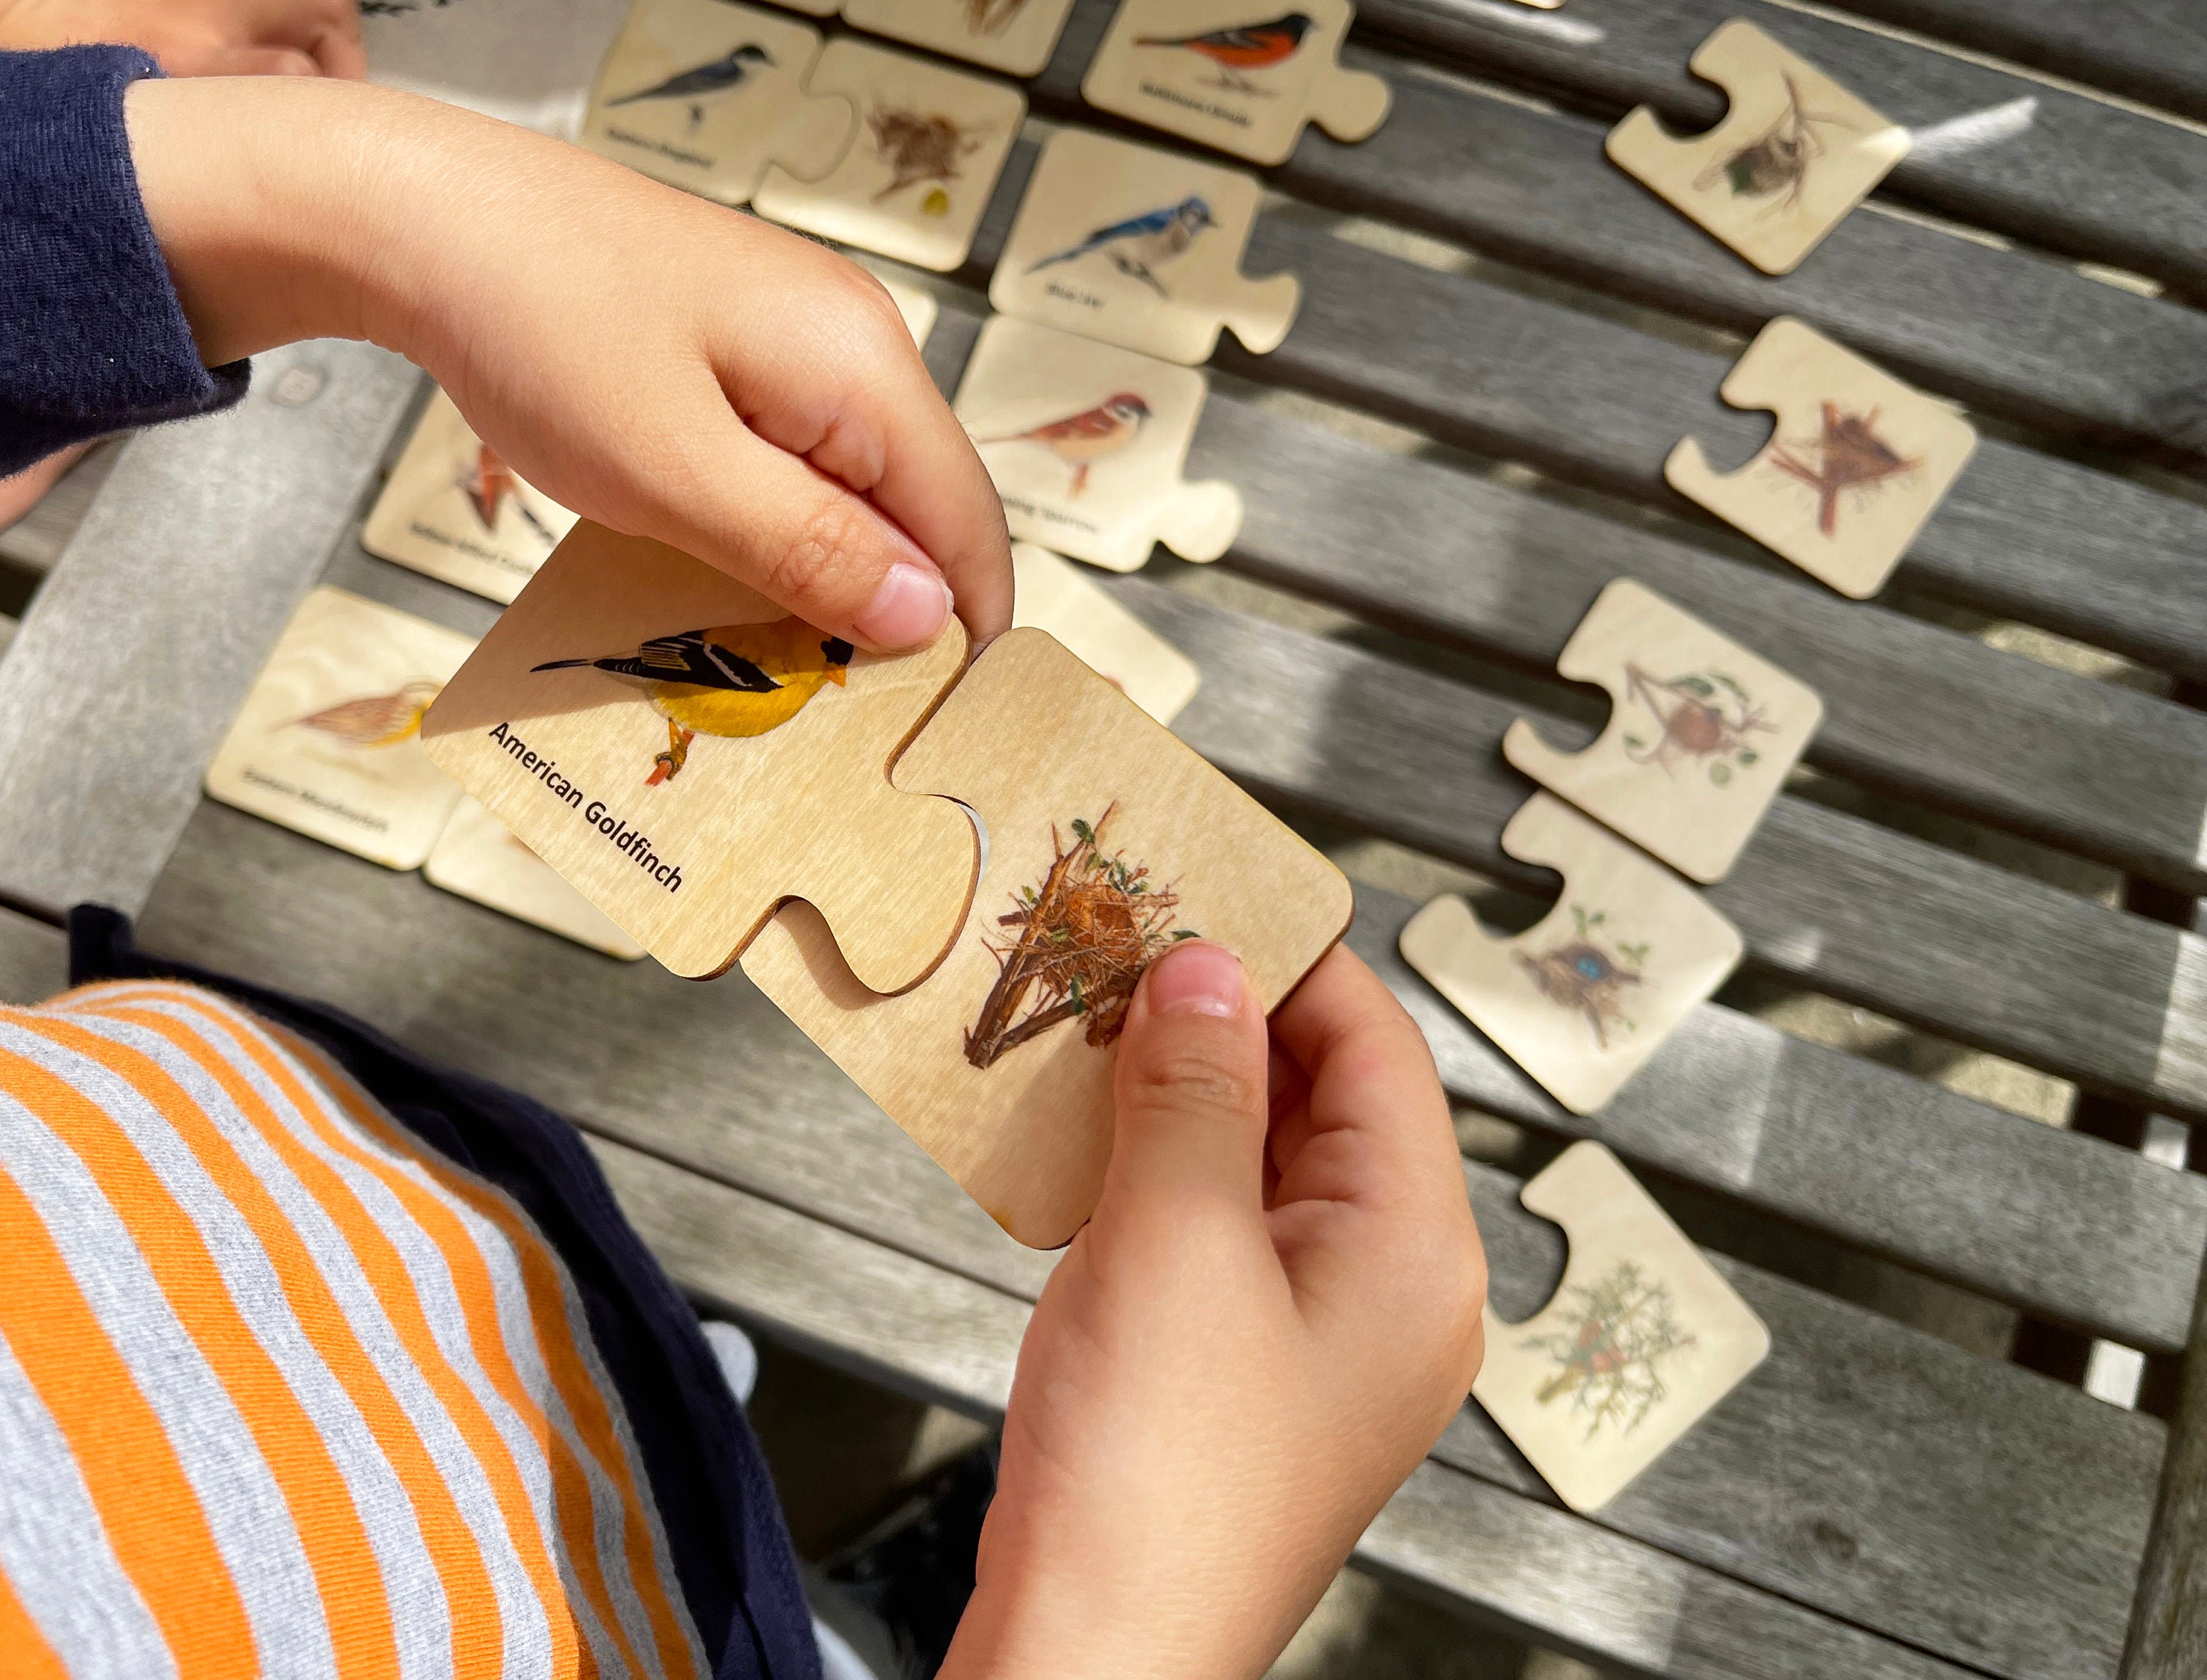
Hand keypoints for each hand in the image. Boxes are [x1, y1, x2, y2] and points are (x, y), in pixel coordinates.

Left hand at [124, 76, 1011, 648]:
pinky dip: (775, 524)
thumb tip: (934, 616)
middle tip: (831, 716)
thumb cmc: (541, 332)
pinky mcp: (745, 341)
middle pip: (921, 506)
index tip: (929, 731)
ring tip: (773, 659)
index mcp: (865, 366)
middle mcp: (856, 340)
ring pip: (856, 486)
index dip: (965, 635)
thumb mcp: (674, 473)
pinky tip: (721, 570)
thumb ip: (811, 550)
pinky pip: (797, 455)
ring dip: (825, 574)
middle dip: (892, 611)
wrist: (425, 215)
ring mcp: (802, 334)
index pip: (970, 525)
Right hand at [946, 943, 1483, 1679]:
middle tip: (1122, 948)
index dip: (1291, 956)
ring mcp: (1314, 1337)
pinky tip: (1079, 1137)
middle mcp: (1386, 1291)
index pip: (1378, 1048)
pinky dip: (1153, 1170)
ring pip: (1259, 1162)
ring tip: (1086, 1024)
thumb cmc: (1155, 1484)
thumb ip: (1197, 1087)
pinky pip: (1214, 1230)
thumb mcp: (1174, 1237)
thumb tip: (1210, 969)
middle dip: (1222, 1020)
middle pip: (1323, 1100)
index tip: (1204, 889)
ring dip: (1175, 1091)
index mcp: (1413, 1251)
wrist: (1096, 1654)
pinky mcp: (1240, 1371)